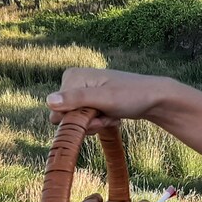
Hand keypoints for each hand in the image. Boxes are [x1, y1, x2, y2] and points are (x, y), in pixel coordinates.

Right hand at [46, 68, 174, 133]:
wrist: (153, 98)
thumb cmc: (131, 95)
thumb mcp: (103, 99)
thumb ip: (76, 100)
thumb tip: (49, 101)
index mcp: (72, 76)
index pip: (58, 112)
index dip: (78, 120)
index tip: (97, 114)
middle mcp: (73, 83)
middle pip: (67, 118)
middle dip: (88, 123)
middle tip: (107, 115)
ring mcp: (82, 93)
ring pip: (78, 123)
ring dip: (96, 125)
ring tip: (112, 115)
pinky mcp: (91, 102)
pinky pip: (87, 122)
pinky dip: (101, 123)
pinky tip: (113, 116)